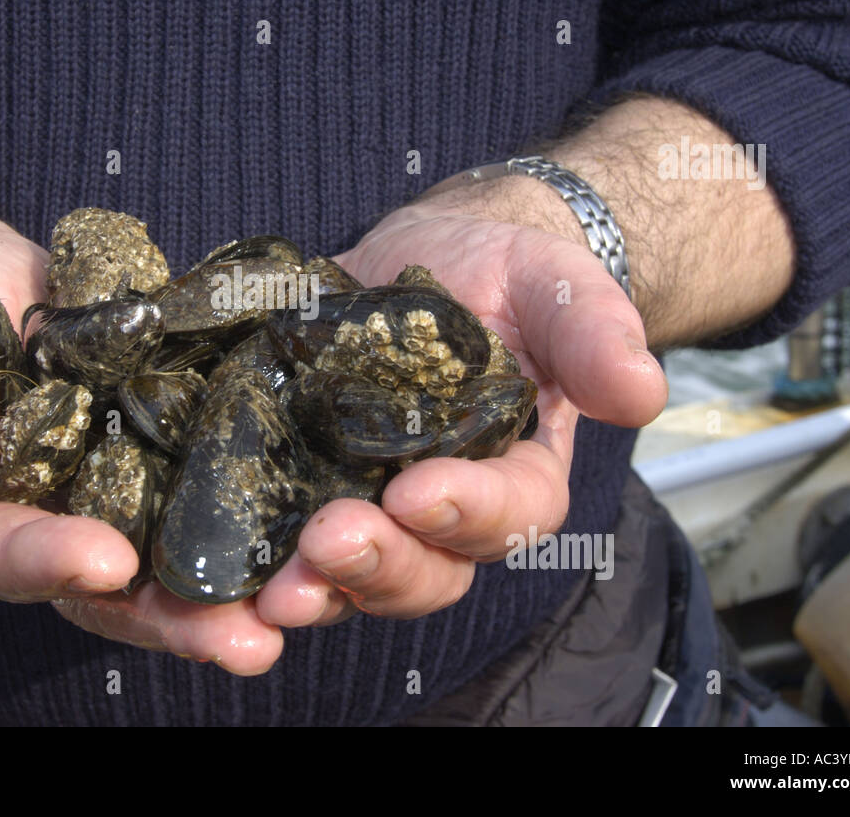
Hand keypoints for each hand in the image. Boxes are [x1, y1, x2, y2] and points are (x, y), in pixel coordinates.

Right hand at [0, 221, 286, 673]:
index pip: (0, 552)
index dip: (50, 559)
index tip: (106, 559)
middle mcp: (47, 522)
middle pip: (105, 590)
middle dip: (175, 620)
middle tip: (244, 642)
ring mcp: (112, 496)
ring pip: (171, 561)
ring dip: (234, 593)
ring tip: (297, 611)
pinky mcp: (163, 458)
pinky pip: (207, 497)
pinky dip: (257, 518)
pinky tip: (317, 528)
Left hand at [247, 187, 667, 629]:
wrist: (429, 260)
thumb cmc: (504, 277)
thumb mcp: (554, 287)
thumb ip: (594, 334)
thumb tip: (641, 392)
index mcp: (513, 476)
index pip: (507, 515)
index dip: (468, 512)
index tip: (421, 489)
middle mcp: (437, 512)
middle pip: (422, 570)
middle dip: (377, 565)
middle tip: (330, 543)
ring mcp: (363, 506)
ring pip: (344, 577)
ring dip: (308, 589)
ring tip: (271, 589)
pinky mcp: (296, 486)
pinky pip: (273, 544)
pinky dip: (242, 575)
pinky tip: (207, 584)